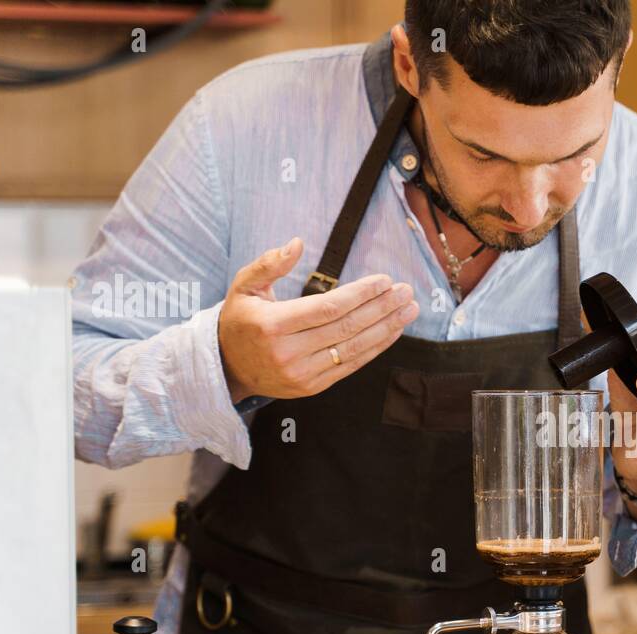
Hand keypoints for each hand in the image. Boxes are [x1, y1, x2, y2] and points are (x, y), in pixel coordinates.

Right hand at [218, 237, 418, 402]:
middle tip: (407, 292)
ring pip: (354, 348)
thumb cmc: (241, 320)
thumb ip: (268, 263)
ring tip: (409, 310)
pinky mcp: (312, 387)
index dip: (361, 294)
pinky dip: (375, 348)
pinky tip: (393, 331)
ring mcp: (302, 373)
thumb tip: (297, 242)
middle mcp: (288, 352)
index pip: (328, 308)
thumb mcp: (244, 286)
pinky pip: (351, 365)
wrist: (228, 367)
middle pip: (347, 327)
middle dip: (381, 308)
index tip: (385, 280)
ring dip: (387, 328)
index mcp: (273, 325)